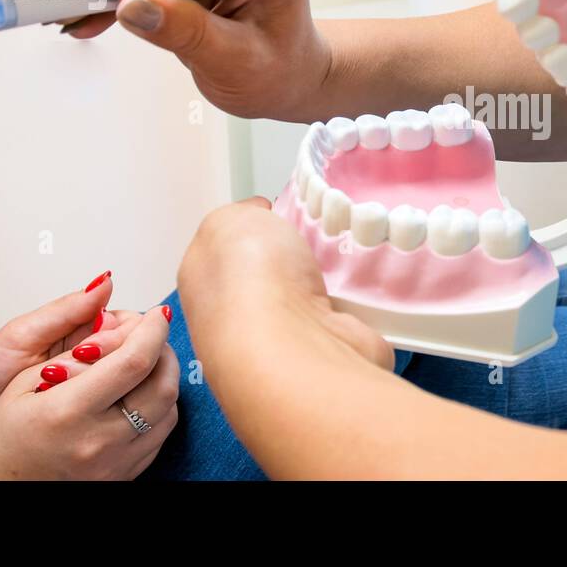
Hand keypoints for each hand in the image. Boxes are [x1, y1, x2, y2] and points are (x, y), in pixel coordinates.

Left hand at [0, 272, 120, 439]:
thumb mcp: (24, 334)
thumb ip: (66, 308)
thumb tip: (105, 281)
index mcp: (85, 322)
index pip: (131, 322)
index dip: (119, 337)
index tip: (87, 351)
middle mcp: (97, 347)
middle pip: (136, 348)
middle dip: (108, 361)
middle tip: (66, 374)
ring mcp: (97, 376)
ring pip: (130, 373)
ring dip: (103, 382)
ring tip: (62, 389)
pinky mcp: (94, 401)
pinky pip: (118, 397)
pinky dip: (103, 400)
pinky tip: (78, 406)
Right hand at [0, 308, 178, 479]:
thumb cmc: (0, 436)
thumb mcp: (25, 383)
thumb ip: (77, 354)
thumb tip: (121, 329)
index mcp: (68, 412)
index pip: (133, 362)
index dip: (154, 330)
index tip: (158, 314)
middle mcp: (97, 442)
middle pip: (163, 387)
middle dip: (165, 351)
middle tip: (154, 335)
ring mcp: (113, 465)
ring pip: (168, 413)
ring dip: (164, 380)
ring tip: (143, 364)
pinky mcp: (122, 478)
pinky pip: (158, 437)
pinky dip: (157, 410)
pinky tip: (136, 397)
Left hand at [178, 198, 392, 371]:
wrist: (298, 350)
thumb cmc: (254, 280)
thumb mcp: (231, 219)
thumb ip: (242, 213)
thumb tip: (259, 221)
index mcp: (203, 279)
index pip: (224, 247)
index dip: (250, 225)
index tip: (276, 212)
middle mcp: (235, 315)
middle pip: (268, 272)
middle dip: (293, 254)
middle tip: (314, 235)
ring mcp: (282, 339)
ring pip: (307, 295)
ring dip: (327, 277)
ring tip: (344, 256)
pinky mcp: (326, 353)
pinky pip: (342, 317)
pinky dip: (356, 302)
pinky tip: (363, 287)